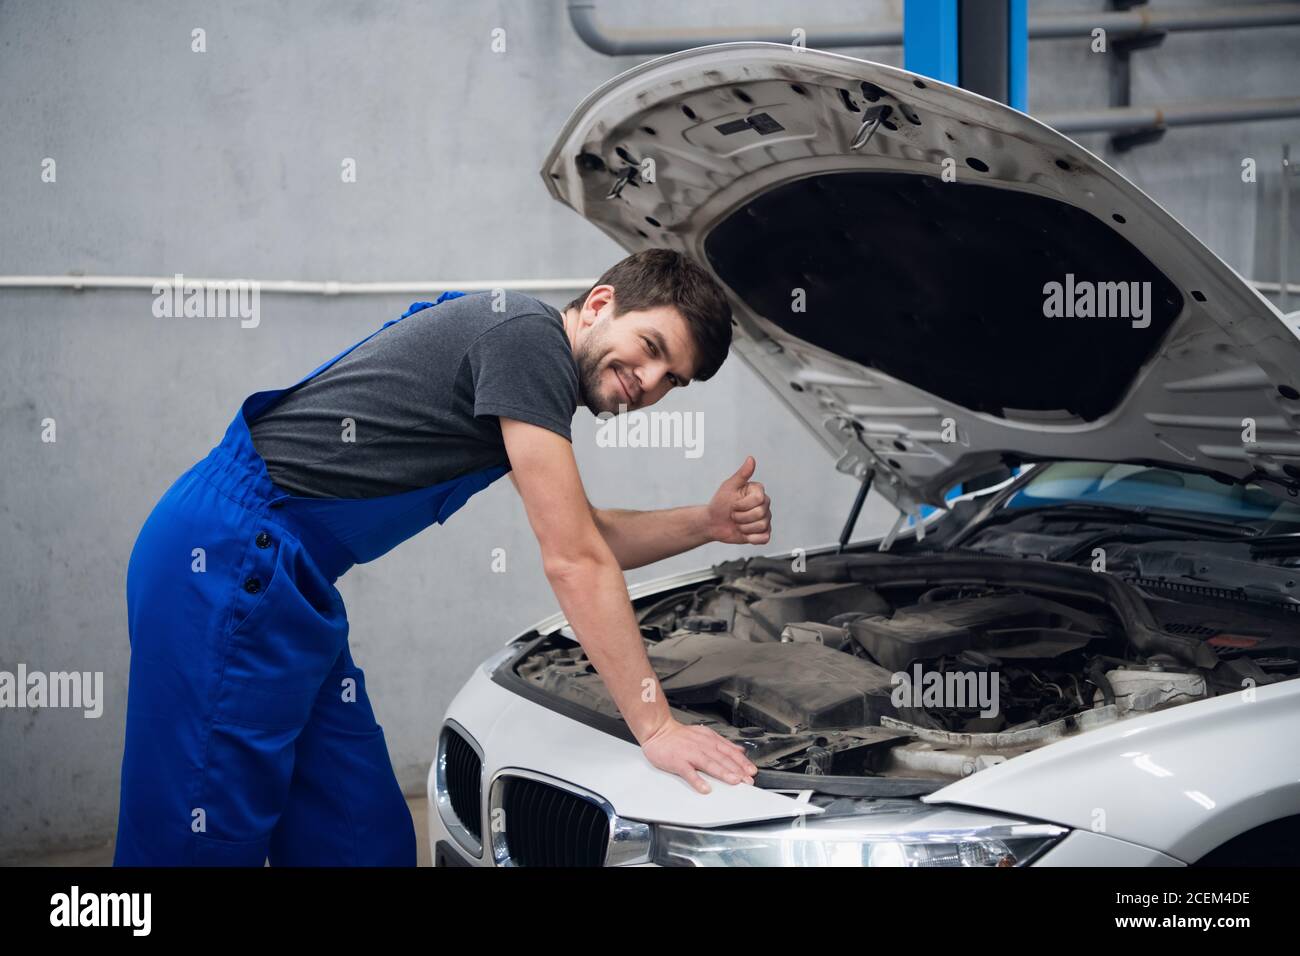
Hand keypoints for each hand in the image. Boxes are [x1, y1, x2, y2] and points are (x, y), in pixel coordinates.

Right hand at [640, 719, 758, 793]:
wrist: (658, 731)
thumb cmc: (680, 736)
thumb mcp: (705, 734)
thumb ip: (723, 743)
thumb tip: (739, 750)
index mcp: (709, 740)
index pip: (730, 751)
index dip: (742, 762)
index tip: (751, 772)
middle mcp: (702, 746)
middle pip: (722, 758)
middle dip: (737, 769)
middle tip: (748, 780)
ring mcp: (690, 753)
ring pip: (709, 763)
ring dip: (723, 772)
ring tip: (733, 781)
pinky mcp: (677, 761)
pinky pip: (688, 772)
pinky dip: (697, 780)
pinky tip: (705, 788)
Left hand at [707, 456, 770, 544]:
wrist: (713, 522)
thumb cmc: (720, 503)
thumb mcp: (729, 486)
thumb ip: (742, 474)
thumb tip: (751, 459)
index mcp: (758, 492)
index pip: (758, 498)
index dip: (742, 504)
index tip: (733, 503)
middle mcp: (764, 504)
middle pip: (760, 513)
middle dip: (741, 516)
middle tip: (733, 514)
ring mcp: (765, 519)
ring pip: (761, 526)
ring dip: (744, 527)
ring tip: (738, 523)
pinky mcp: (762, 533)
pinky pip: (764, 538)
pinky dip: (751, 538)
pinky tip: (743, 532)